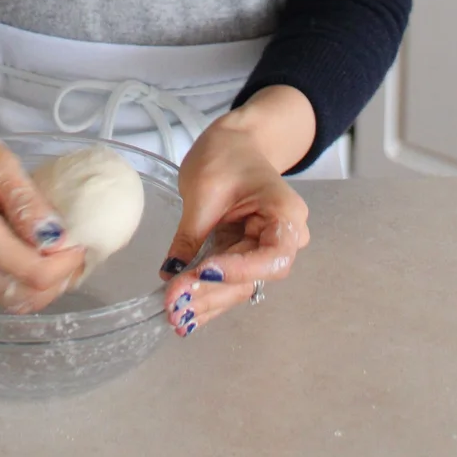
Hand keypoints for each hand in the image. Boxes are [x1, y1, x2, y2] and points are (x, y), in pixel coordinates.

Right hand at [0, 98, 86, 313]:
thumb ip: (28, 203)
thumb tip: (59, 239)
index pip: (35, 275)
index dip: (67, 264)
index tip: (84, 239)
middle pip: (23, 297)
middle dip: (58, 281)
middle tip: (78, 251)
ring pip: (8, 295)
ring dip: (40, 283)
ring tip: (60, 251)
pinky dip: (21, 275)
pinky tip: (33, 246)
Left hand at [158, 106, 311, 337]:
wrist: (234, 142)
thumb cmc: (225, 154)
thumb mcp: (204, 188)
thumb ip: (191, 233)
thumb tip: (170, 272)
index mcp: (285, 216)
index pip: (271, 257)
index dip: (238, 271)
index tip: (203, 274)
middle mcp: (283, 240)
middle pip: (250, 278)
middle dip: (210, 292)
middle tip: (174, 303)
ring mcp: (262, 250)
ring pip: (236, 286)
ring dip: (205, 301)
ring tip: (173, 315)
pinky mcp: (242, 255)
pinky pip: (226, 280)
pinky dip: (205, 294)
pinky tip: (184, 311)